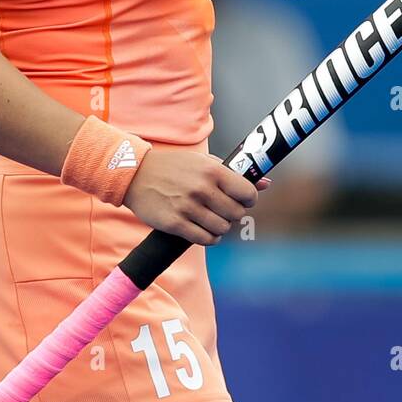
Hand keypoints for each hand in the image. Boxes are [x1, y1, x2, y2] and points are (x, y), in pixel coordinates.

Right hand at [123, 149, 271, 244]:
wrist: (136, 174)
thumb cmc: (174, 166)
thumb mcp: (204, 163)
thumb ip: (234, 173)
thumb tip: (266, 183)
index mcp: (213, 171)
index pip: (248, 193)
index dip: (249, 199)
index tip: (242, 199)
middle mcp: (202, 189)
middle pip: (236, 213)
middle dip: (233, 214)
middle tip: (223, 210)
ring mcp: (188, 207)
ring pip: (222, 229)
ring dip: (220, 227)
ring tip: (211, 219)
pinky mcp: (175, 223)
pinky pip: (205, 239)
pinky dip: (209, 238)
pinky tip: (203, 229)